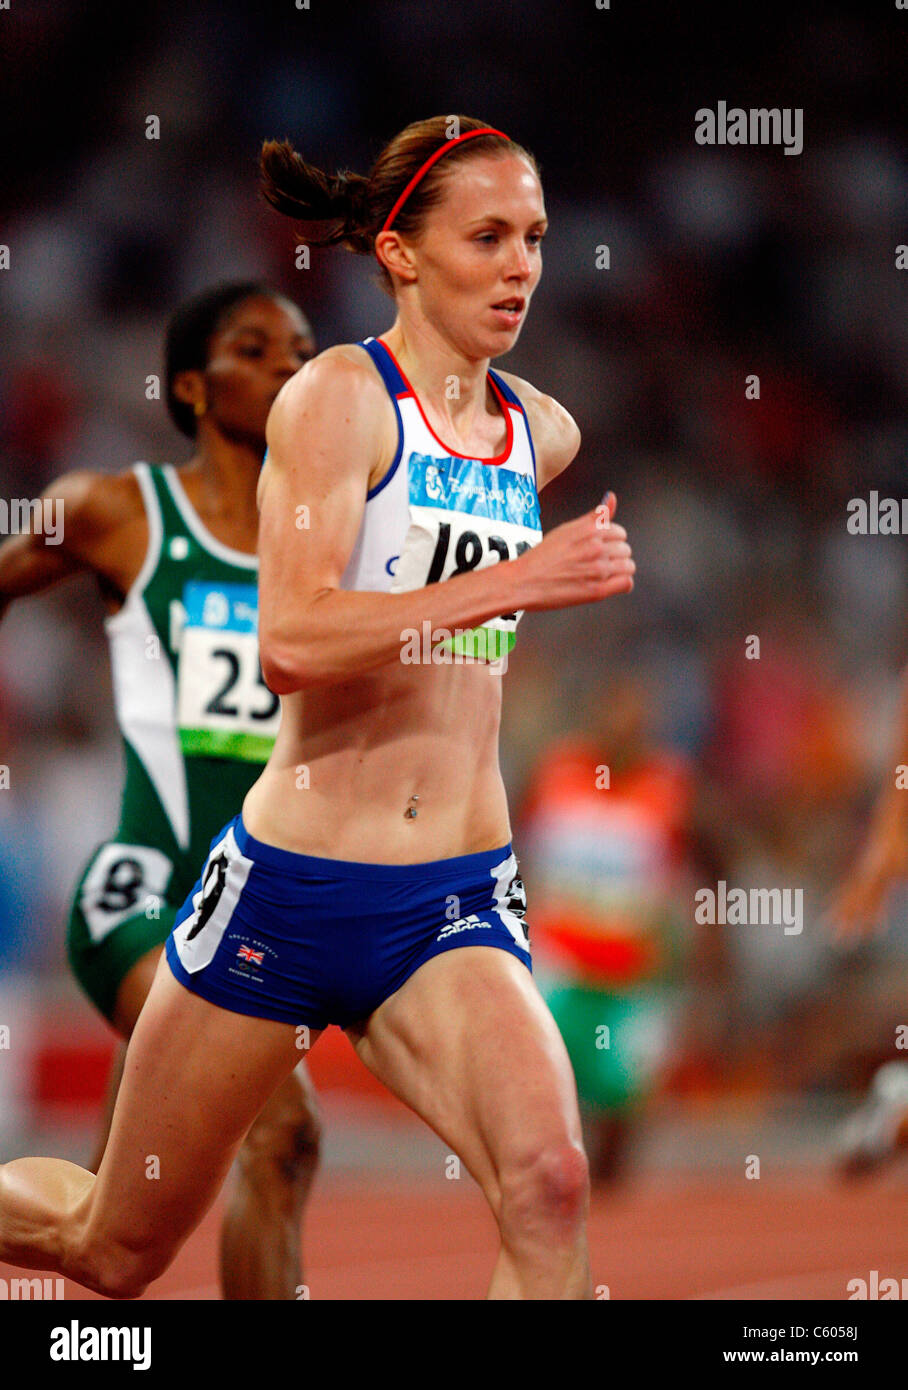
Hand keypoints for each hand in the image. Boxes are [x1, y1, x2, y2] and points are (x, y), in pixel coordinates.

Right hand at [517, 491, 635, 611]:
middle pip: (625, 549)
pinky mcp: (597, 590)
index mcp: (591, 529)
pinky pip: (626, 583)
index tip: (599, 548)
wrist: (524, 581)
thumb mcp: (568, 528)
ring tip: (601, 574)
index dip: (610, 541)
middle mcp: (596, 547)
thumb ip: (594, 515)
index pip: (620, 532)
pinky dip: (621, 584)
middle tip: (596, 562)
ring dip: (619, 570)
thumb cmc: (542, 556)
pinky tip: (609, 584)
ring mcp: (598, 569)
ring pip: (629, 566)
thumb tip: (612, 498)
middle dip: (615, 555)